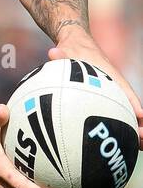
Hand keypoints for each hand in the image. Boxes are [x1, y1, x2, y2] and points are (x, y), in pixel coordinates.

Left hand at [48, 26, 142, 148]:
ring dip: (128, 126)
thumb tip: (52, 53)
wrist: (76, 41)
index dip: (132, 102)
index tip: (140, 116)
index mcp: (109, 74)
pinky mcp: (101, 96)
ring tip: (135, 146)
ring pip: (122, 110)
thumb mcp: (67, 49)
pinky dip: (113, 124)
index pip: (123, 89)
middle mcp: (113, 84)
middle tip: (141, 138)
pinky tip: (107, 143)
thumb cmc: (73, 46)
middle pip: (129, 104)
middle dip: (137, 121)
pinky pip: (109, 111)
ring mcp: (109, 91)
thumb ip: (61, 54)